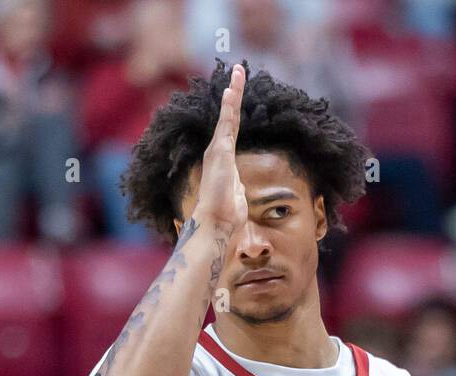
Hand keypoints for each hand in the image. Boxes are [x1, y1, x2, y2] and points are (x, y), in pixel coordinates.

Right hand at [191, 63, 247, 235]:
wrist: (216, 223)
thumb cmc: (225, 215)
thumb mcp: (235, 196)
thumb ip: (236, 188)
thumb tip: (237, 192)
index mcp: (223, 158)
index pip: (231, 128)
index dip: (234, 110)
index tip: (236, 92)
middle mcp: (218, 150)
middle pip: (229, 117)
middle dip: (234, 94)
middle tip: (239, 72)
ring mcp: (218, 150)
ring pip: (228, 116)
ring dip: (233, 94)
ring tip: (238, 73)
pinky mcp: (220, 152)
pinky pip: (225, 124)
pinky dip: (228, 107)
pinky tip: (230, 92)